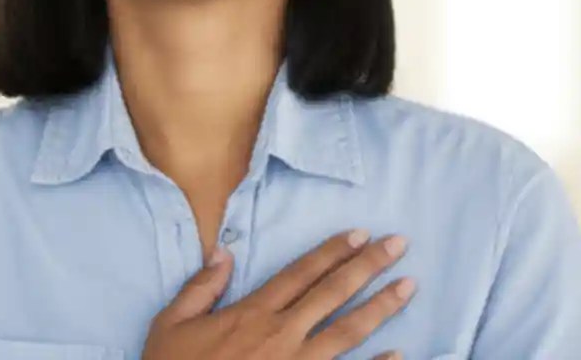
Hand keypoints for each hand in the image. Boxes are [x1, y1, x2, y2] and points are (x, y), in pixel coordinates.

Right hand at [141, 230, 414, 359]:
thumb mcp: (172, 322)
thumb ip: (201, 287)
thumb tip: (222, 252)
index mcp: (251, 312)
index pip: (299, 274)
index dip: (330, 252)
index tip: (359, 234)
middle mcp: (281, 333)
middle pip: (331, 293)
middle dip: (367, 266)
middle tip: (398, 245)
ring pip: (348, 331)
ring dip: (381, 307)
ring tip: (408, 286)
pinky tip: (399, 353)